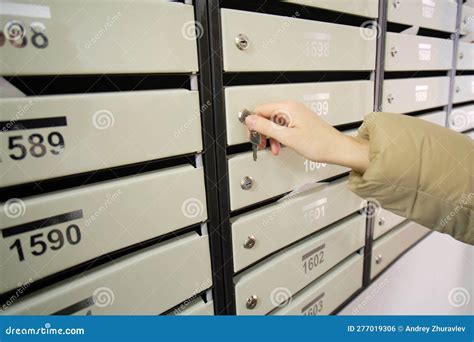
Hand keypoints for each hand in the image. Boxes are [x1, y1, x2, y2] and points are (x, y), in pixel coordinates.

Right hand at [245, 101, 369, 173]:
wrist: (336, 149)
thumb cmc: (318, 144)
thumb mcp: (287, 137)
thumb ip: (266, 127)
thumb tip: (249, 120)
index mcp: (288, 108)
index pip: (260, 110)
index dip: (254, 124)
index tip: (254, 136)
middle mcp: (292, 108)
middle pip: (266, 115)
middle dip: (262, 131)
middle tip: (261, 143)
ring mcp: (296, 114)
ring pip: (274, 122)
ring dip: (270, 136)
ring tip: (273, 147)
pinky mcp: (299, 121)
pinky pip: (282, 126)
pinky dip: (279, 136)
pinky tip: (280, 145)